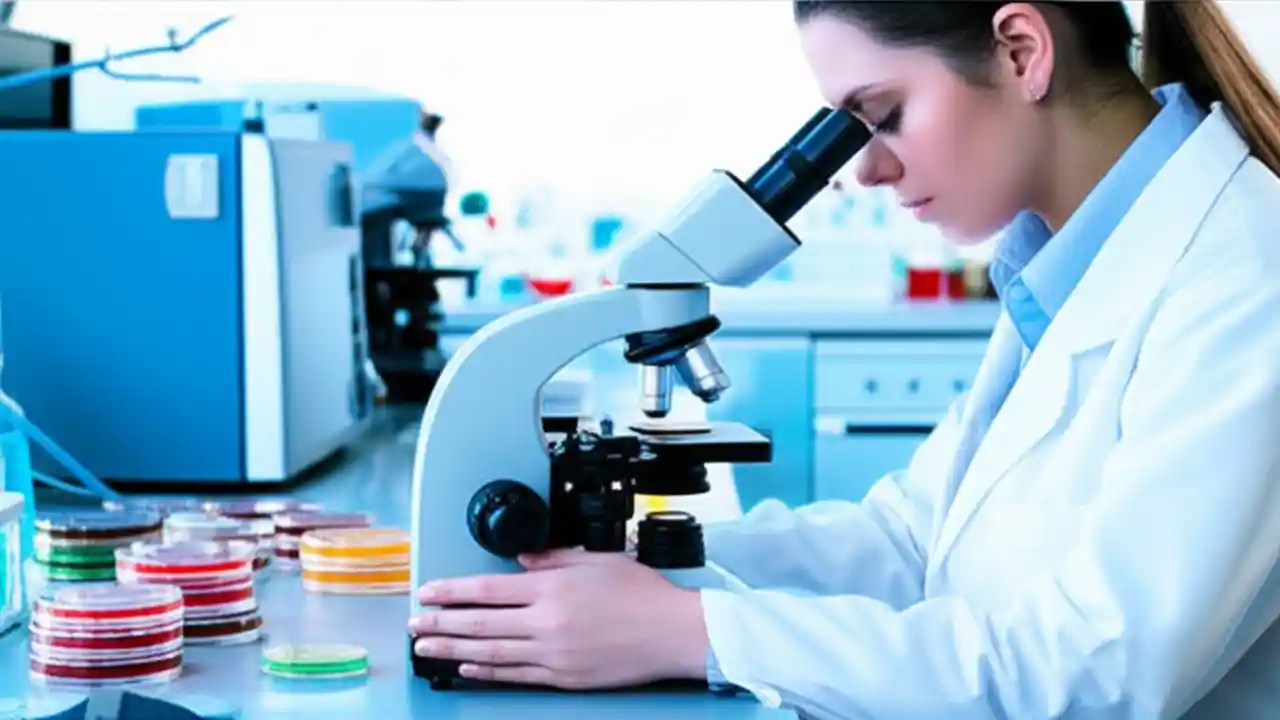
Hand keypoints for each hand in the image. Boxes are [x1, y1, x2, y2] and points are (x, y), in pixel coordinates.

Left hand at [408, 548, 708, 688]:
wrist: (674, 632)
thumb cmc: (644, 595)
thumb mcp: (596, 560)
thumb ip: (554, 558)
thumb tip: (522, 557)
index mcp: (552, 589)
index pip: (487, 588)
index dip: (451, 591)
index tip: (428, 591)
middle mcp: (547, 622)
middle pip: (479, 623)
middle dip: (440, 623)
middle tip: (414, 624)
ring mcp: (553, 654)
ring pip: (490, 652)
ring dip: (453, 649)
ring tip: (427, 648)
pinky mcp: (563, 677)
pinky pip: (515, 675)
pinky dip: (487, 672)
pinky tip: (468, 668)